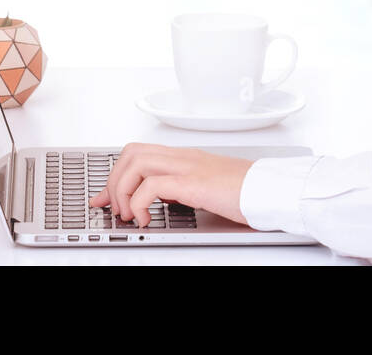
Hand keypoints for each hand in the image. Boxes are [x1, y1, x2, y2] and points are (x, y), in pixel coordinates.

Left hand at [87, 143, 254, 226]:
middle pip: (131, 153)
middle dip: (114, 182)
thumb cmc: (246, 190)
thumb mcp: (207, 187)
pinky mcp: (193, 182)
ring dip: (123, 190)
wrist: (269, 189)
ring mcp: (187, 167)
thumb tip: (160, 198)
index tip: (103, 197)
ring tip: (130, 214)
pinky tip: (147, 218)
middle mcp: (183, 157)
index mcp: (185, 157)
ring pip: (136, 162)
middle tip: (116, 209)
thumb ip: (182, 187)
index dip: (114, 176)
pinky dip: (140, 202)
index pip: (138, 153)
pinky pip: (152, 185)